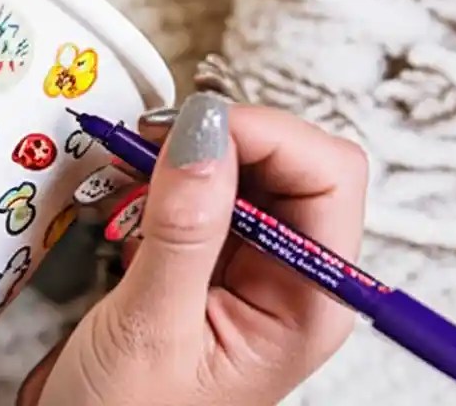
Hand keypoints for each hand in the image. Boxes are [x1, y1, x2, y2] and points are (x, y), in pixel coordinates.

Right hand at [19, 94, 368, 405]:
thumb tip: (205, 130)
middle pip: (292, 161)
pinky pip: (201, 188)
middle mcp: (288, 277)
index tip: (196, 126)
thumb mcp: (150, 328)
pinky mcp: (207, 256)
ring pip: (244, 166)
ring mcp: (247, 264)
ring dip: (187, 154)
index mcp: (306, 304)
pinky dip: (162, 174)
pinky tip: (126, 193)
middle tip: (151, 136)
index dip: (269, 136)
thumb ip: (182, 228)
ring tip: (129, 169)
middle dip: (224, 137)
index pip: (329, 179)